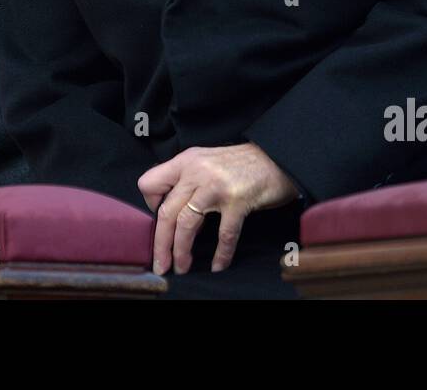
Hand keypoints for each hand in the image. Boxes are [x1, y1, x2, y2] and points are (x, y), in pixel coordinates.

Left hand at [138, 143, 298, 275]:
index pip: (149, 183)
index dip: (150, 206)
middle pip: (166, 212)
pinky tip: (218, 265)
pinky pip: (224, 234)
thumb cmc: (239, 164)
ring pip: (186, 224)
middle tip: (161, 264)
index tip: (161, 221)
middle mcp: (196, 172)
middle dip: (161, 244)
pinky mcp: (238, 201)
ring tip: (182, 267)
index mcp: (185, 161)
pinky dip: (221, 254)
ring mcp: (216, 186)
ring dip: (181, 251)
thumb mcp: (205, 162)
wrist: (277, 158)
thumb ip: (186, 179)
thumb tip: (169, 209)